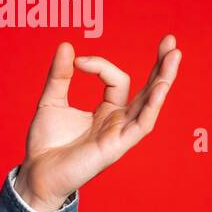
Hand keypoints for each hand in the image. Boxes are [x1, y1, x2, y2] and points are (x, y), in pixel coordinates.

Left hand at [14, 35, 181, 211]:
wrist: (37, 171)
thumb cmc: (45, 142)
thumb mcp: (51, 101)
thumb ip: (60, 75)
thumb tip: (66, 45)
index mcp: (106, 110)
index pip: (116, 79)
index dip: (99, 65)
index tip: (76, 62)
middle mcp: (118, 121)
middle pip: (148, 89)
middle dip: (160, 65)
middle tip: (170, 39)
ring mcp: (121, 133)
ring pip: (150, 103)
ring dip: (163, 79)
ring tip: (175, 54)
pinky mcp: (118, 146)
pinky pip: (141, 124)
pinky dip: (152, 105)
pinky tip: (161, 86)